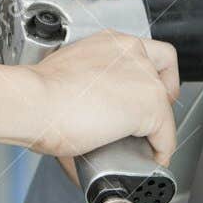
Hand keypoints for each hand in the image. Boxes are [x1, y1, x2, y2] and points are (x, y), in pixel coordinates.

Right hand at [22, 29, 179, 164]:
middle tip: (149, 119)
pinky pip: (166, 135)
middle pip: (164, 71)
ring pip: (167, 105)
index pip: (144, 53)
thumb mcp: (68, 81)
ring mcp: (144, 77)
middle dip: (161, 96)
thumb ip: (87, 92)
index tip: (137, 97)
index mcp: (109, 42)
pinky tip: (148, 160)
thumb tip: (88, 125)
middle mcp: (131, 52)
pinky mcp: (151, 105)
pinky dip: (161, 151)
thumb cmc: (37, 94)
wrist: (34, 102)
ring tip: (147, 145)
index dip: (147, 77)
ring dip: (160, 127)